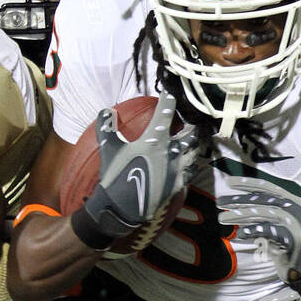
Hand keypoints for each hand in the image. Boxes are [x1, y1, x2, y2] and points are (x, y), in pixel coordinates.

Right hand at [73, 88, 197, 248]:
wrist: (122, 207)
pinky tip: (189, 161)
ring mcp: (177, 168)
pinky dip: (191, 163)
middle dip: (191, 125)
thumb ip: (107, 126)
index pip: (166, 112)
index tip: (168, 93)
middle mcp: (171, 151)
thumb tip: (105, 111)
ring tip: (193, 139)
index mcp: (155, 139)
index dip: (168, 99)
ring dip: (194, 143)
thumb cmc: (115, 175)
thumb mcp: (108, 148)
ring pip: (194, 151)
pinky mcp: (178, 183)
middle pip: (190, 133)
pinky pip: (191, 170)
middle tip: (190, 120)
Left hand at [216, 190, 300, 283]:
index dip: (248, 183)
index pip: (268, 187)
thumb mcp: (273, 224)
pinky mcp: (294, 239)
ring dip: (241, 215)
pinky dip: (255, 231)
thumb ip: (260, 212)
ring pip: (266, 213)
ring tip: (222, 218)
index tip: (228, 182)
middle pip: (263, 199)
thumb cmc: (283, 245)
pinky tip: (240, 233)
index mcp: (292, 200)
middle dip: (239, 200)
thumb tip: (235, 203)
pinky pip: (271, 232)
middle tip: (219, 202)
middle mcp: (296, 208)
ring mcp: (297, 223)